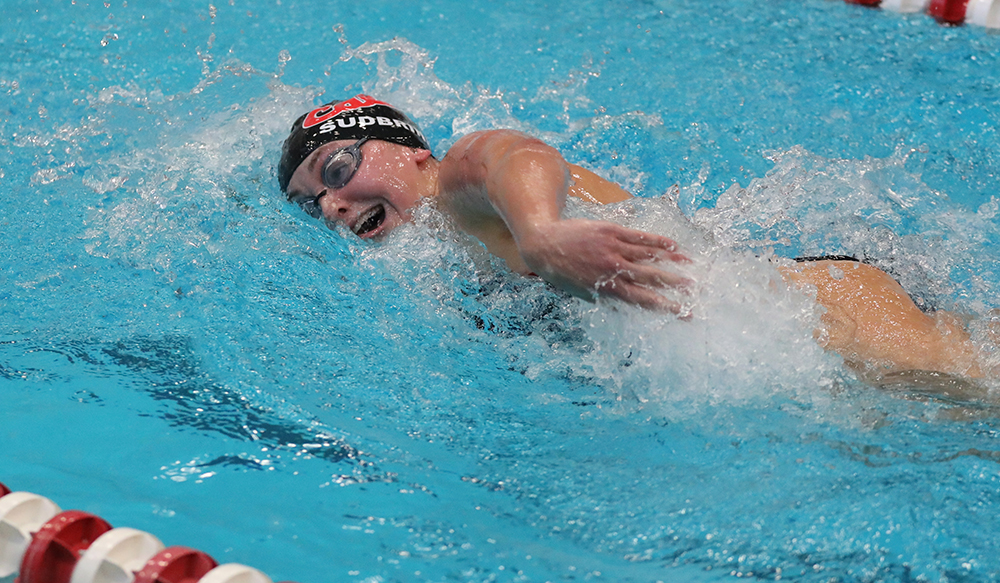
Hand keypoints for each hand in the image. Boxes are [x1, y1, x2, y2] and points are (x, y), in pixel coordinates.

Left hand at [516, 218, 691, 311]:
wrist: (544, 245)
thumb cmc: (564, 273)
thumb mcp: (584, 293)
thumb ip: (608, 298)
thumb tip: (629, 307)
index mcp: (607, 288)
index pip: (644, 300)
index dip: (666, 306)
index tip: (684, 312)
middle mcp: (613, 269)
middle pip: (652, 277)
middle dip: (675, 284)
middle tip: (695, 288)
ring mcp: (613, 248)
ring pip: (649, 254)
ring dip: (672, 259)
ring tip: (690, 264)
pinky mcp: (611, 231)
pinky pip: (639, 237)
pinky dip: (657, 241)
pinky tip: (672, 244)